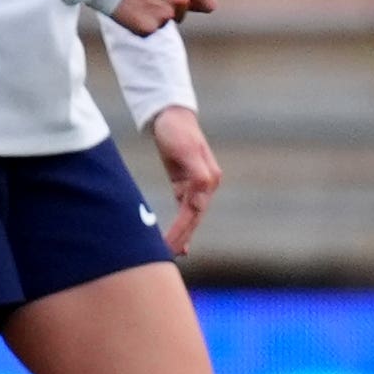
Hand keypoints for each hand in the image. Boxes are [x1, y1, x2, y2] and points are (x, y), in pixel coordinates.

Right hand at [111, 0, 221, 34]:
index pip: (208, 4)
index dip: (196, 2)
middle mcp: (179, 0)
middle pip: (183, 14)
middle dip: (169, 5)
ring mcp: (163, 16)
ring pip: (165, 21)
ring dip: (153, 14)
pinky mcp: (147, 29)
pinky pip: (148, 30)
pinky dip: (139, 23)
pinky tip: (128, 9)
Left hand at [147, 106, 219, 254]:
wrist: (170, 116)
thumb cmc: (177, 130)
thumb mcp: (186, 149)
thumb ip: (196, 169)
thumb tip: (204, 186)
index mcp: (207, 179)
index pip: (193, 211)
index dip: (182, 229)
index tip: (169, 244)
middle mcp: (206, 184)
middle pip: (193, 218)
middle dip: (182, 238)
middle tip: (166, 257)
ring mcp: (196, 185)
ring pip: (190, 217)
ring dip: (182, 236)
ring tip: (170, 255)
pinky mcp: (184, 184)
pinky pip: (184, 210)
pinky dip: (182, 226)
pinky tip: (177, 241)